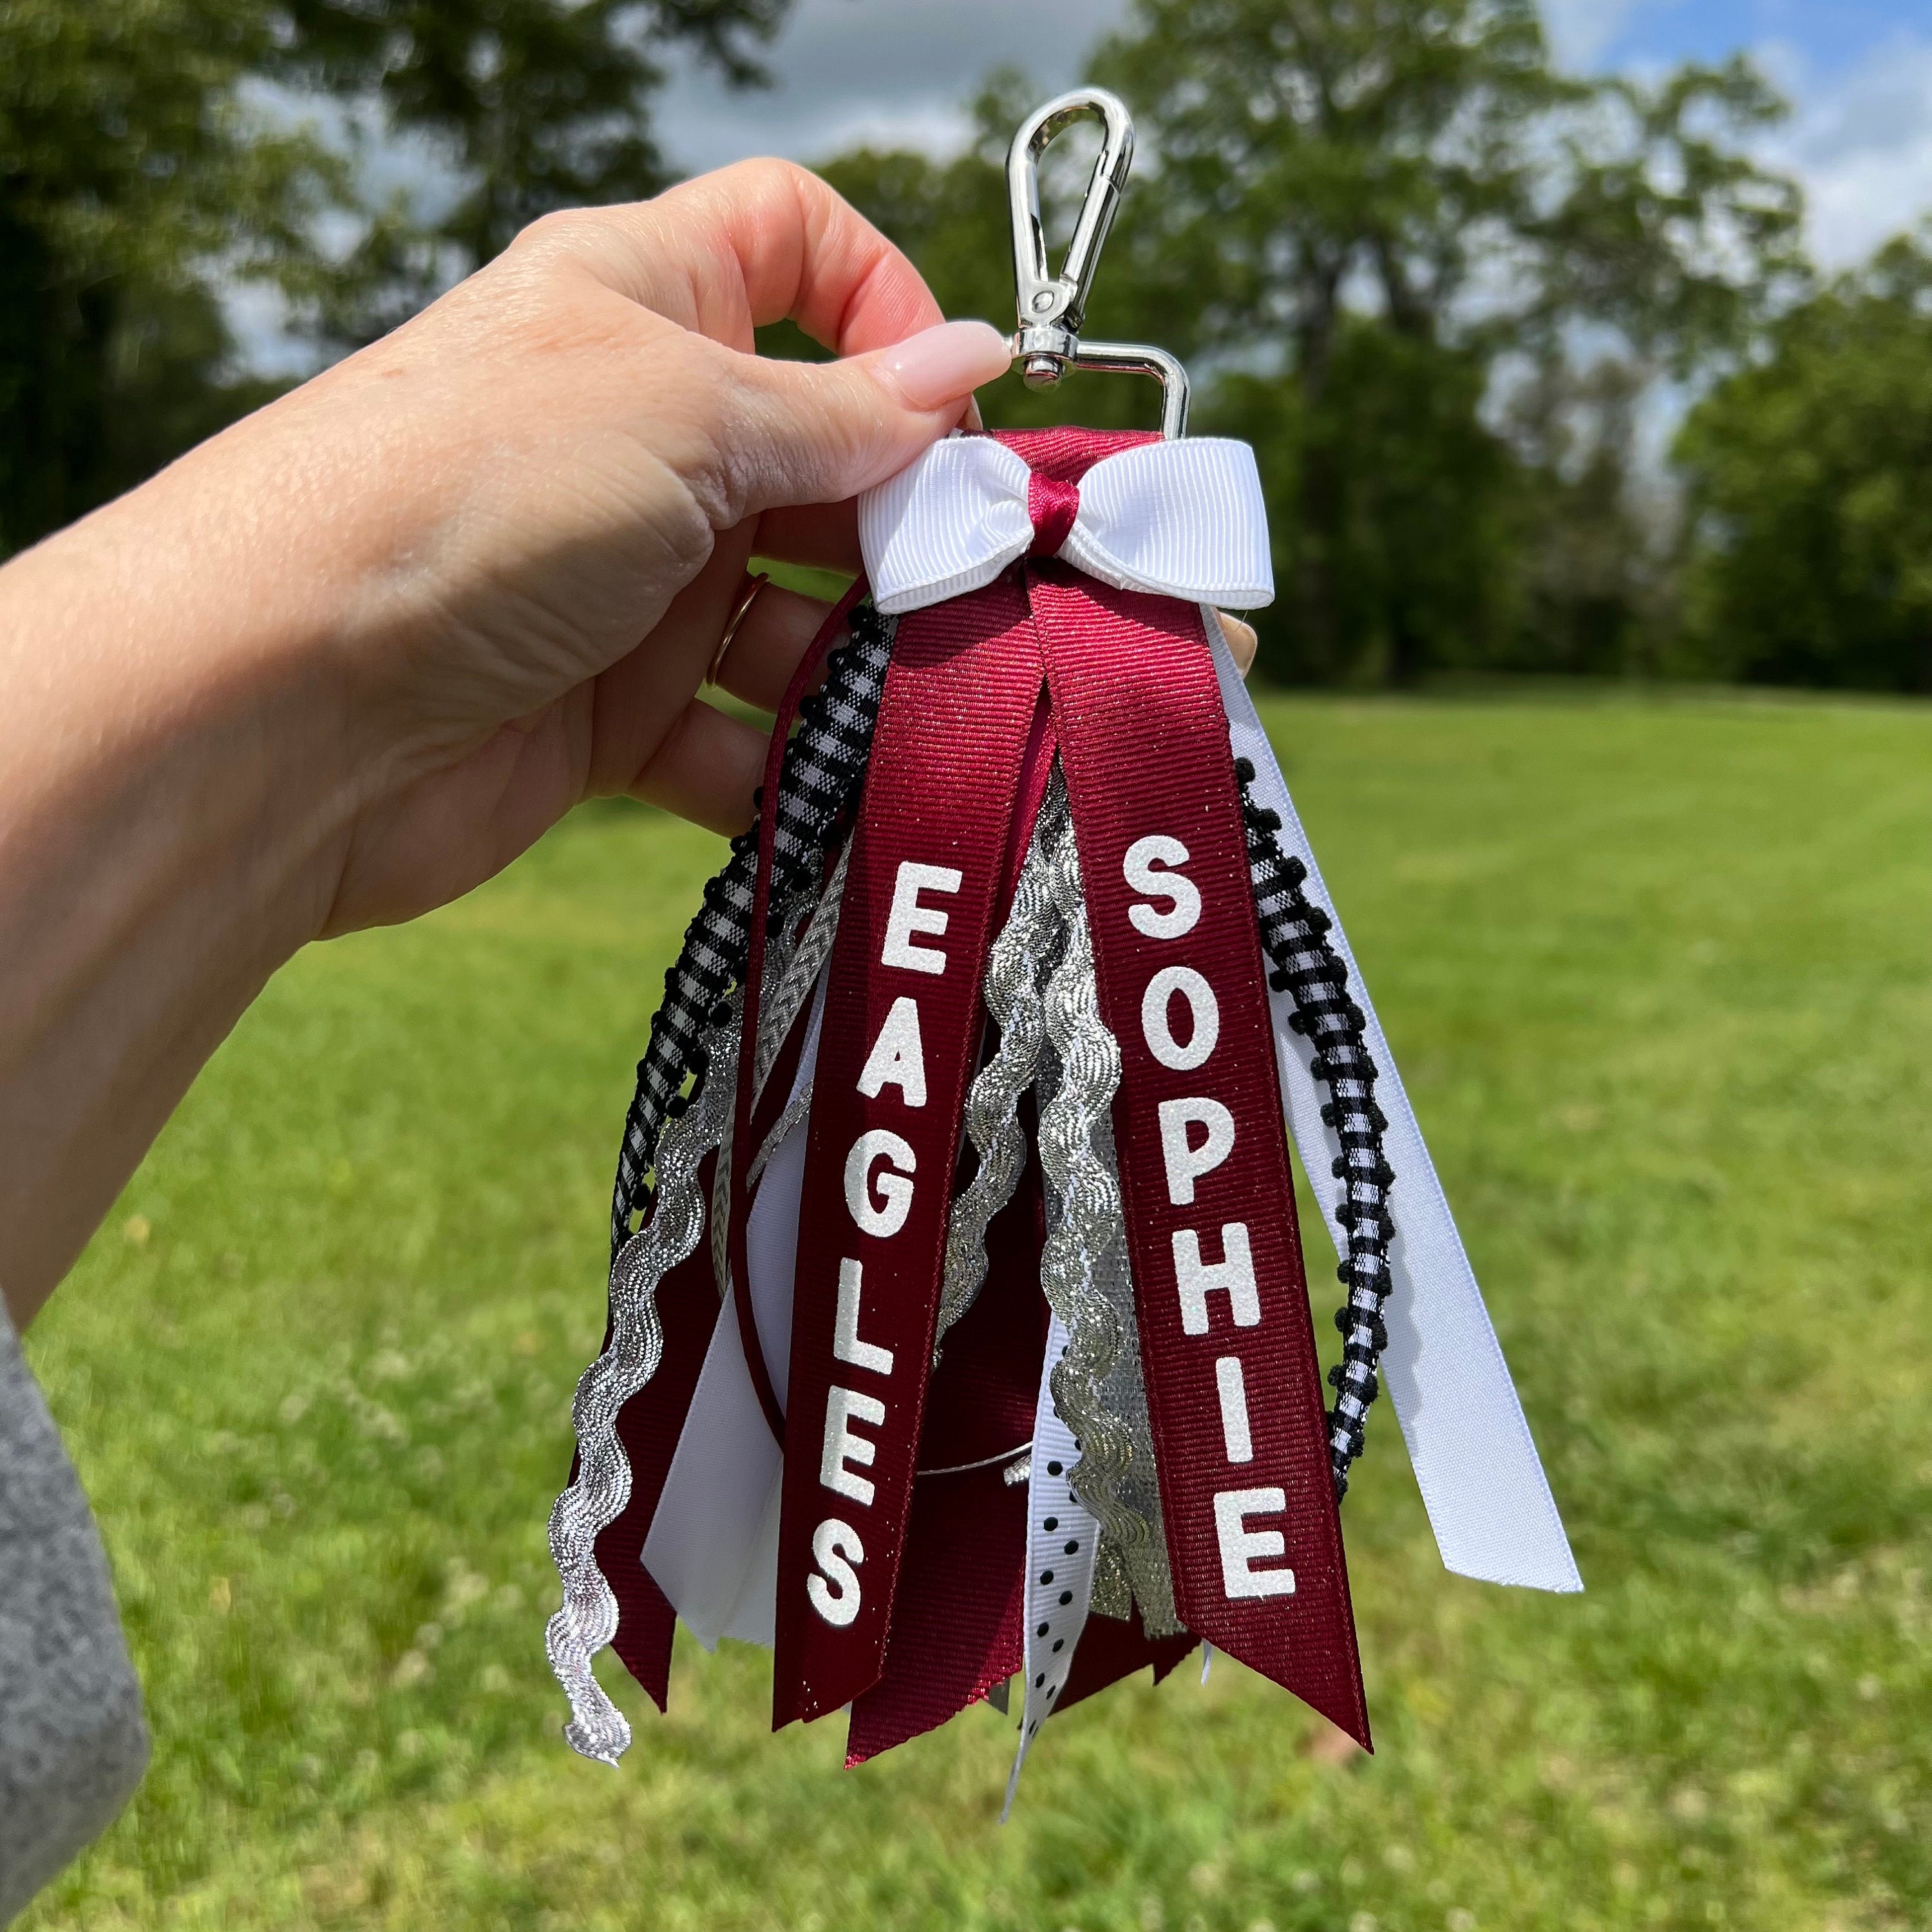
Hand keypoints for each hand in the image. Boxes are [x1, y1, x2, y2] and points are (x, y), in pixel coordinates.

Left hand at [155, 161, 1013, 932]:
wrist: (284, 704)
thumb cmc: (473, 499)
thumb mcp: (685, 413)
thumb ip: (843, 412)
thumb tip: (973, 360)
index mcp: (643, 305)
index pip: (789, 245)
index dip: (882, 302)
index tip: (946, 408)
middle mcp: (641, 437)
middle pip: (827, 461)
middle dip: (907, 528)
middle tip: (967, 594)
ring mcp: (629, 583)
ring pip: (797, 617)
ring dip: (860, 666)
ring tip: (911, 710)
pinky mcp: (611, 714)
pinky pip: (734, 737)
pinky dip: (783, 768)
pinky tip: (827, 792)